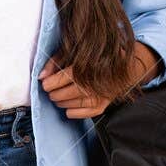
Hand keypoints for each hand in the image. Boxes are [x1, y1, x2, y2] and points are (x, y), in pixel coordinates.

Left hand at [38, 43, 158, 118]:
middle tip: (50, 91)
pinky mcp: (104, 104)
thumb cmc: (95, 57)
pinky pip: (86, 113)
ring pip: (75, 104)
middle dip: (55, 93)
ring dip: (62, 103)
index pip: (63, 79)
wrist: (124, 65)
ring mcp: (100, 96)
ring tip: (57, 97)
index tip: (45, 84)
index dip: (51, 83)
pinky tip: (68, 107)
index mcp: (86, 68)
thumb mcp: (72, 52)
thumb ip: (55, 62)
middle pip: (67, 93)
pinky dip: (74, 112)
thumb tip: (41, 76)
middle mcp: (94, 84)